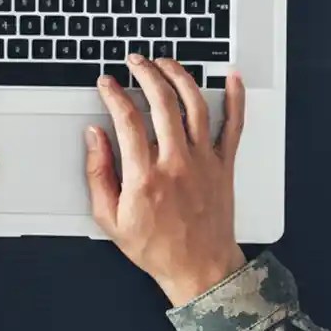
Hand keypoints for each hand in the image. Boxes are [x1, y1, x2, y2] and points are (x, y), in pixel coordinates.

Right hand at [86, 55, 247, 305]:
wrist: (200, 269)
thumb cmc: (155, 247)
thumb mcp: (110, 218)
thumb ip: (98, 173)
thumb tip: (94, 137)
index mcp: (145, 176)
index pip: (127, 120)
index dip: (114, 94)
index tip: (106, 83)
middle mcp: (176, 163)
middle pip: (162, 102)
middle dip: (145, 73)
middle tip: (135, 61)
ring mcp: (204, 161)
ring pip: (195, 105)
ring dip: (179, 76)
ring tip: (165, 62)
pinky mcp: (223, 165)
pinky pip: (233, 125)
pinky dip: (235, 98)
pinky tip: (230, 77)